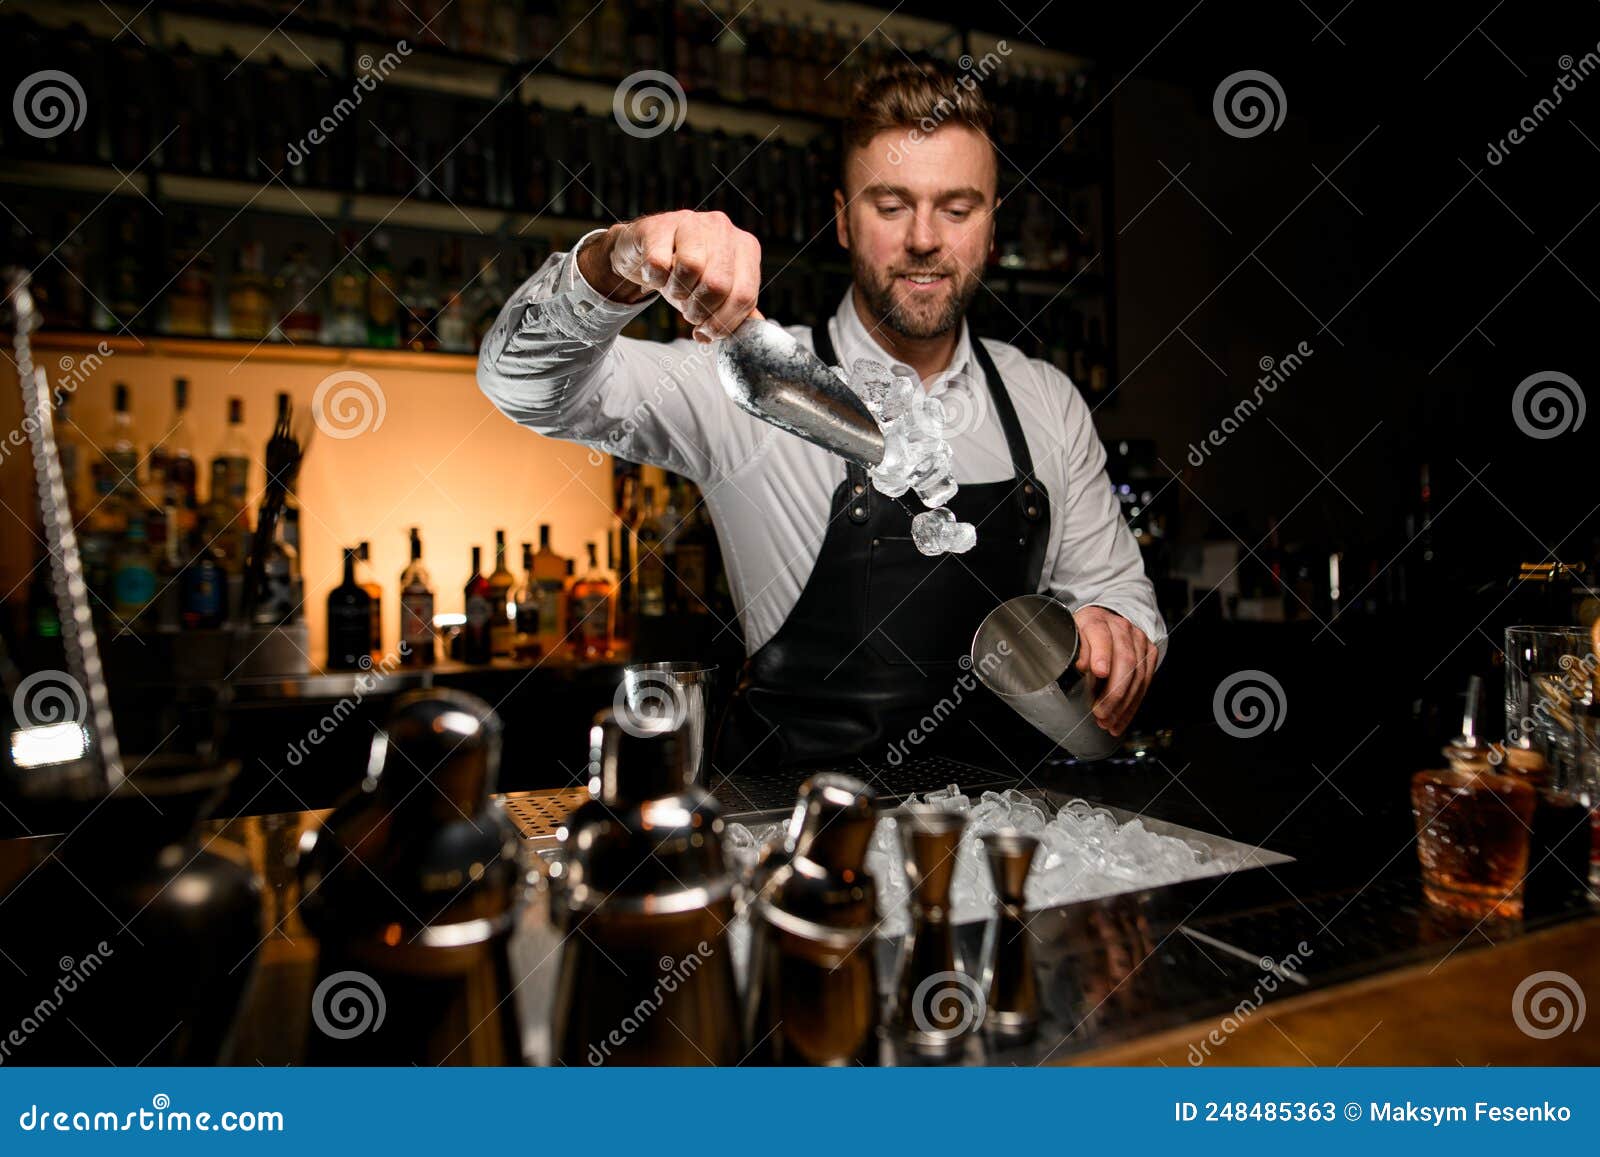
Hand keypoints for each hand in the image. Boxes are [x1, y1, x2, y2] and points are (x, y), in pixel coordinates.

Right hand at [579, 211, 762, 341]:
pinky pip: (659, 262)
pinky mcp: (660, 225)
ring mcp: (692, 222)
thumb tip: (755, 331)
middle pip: (718, 285)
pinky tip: (657, 277)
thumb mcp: (718, 292)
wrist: (647, 250)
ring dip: (677, 293)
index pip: (744, 296)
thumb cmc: (686, 273)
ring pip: (691, 267)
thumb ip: (738, 309)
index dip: (723, 324)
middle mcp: (723, 229)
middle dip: (699, 310)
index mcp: (746, 247)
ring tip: (674, 290)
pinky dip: (655, 280)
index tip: (706, 332)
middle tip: (689, 311)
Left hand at [1072, 606, 1158, 735]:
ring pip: (1138, 675)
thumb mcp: (1070, 639)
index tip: (1099, 672)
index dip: (1101, 654)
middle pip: (1125, 660)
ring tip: (1109, 723)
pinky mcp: (1150, 652)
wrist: (1105, 623)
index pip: (1100, 636)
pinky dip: (1133, 704)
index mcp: (1096, 620)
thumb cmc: (1083, 635)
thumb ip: (1075, 651)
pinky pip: (1145, 682)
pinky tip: (1122, 718)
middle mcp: (1120, 627)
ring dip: (1123, 705)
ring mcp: (1138, 639)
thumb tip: (1080, 665)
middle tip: (1100, 713)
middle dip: (1113, 692)